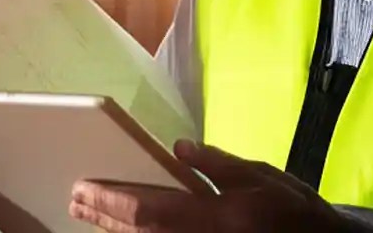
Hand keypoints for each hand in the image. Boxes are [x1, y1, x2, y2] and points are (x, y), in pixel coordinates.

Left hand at [70, 140, 360, 232]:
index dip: (110, 201)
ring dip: (114, 231)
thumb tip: (180, 148)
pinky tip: (126, 231)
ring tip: (90, 213)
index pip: (147, 212)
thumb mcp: (263, 177)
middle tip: (75, 200)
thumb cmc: (297, 214)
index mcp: (216, 217)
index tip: (84, 186)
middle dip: (102, 217)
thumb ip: (219, 165)